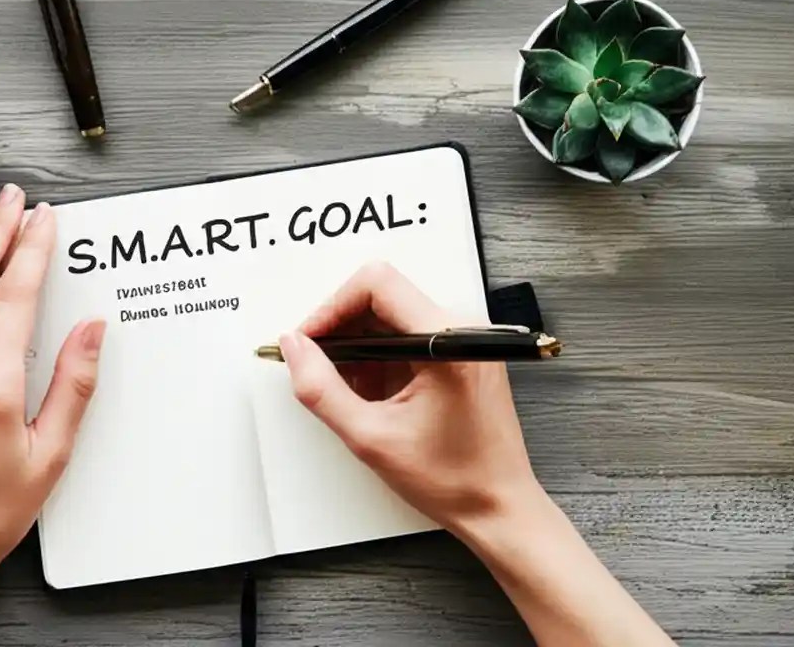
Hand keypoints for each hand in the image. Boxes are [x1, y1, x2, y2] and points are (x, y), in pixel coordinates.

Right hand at [277, 262, 541, 534]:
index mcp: (447, 342)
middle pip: (382, 298)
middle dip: (342, 331)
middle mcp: (461, 330)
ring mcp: (465, 342)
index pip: (377, 284)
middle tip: (318, 369)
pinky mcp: (463, 356)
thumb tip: (295, 348)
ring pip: (392, 318)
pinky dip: (380, 361)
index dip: (331, 308)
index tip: (308, 341)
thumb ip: (321, 389)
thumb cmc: (453, 480)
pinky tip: (373, 397)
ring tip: (350, 394)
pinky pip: (408, 339)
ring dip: (360, 349)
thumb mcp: (370, 437)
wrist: (498, 509)